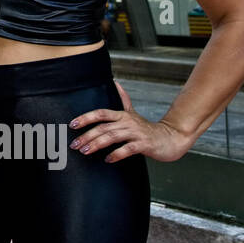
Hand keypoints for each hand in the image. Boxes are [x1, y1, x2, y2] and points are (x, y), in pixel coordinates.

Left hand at [69, 81, 192, 162]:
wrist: (171, 138)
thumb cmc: (148, 128)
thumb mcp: (133, 113)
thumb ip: (123, 100)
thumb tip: (115, 83)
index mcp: (122, 115)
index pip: (100, 113)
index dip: (86, 117)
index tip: (72, 124)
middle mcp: (127, 122)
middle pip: (103, 126)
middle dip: (87, 135)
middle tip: (74, 144)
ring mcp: (136, 132)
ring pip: (113, 136)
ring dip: (97, 144)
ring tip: (85, 151)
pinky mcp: (144, 144)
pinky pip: (128, 149)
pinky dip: (117, 154)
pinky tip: (108, 159)